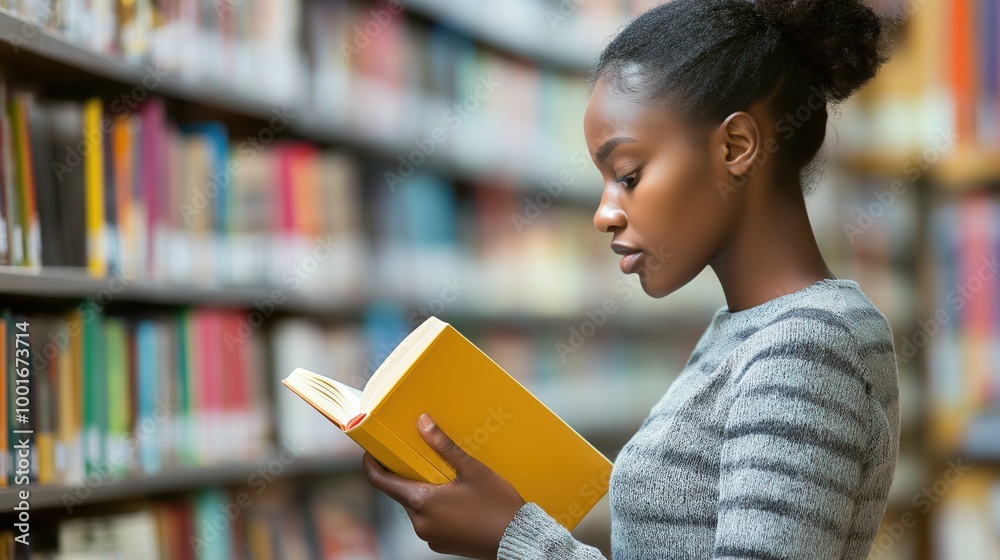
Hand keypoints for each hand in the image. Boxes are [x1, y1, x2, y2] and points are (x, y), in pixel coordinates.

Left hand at [363, 413, 526, 558]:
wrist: (518, 539)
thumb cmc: (497, 503)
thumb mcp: (472, 469)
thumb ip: (444, 446)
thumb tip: (422, 422)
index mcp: (423, 502)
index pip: (381, 483)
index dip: (371, 465)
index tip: (370, 451)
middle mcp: (420, 523)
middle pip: (401, 493)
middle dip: (406, 475)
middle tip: (417, 455)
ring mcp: (430, 537)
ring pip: (416, 508)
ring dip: (422, 491)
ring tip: (442, 476)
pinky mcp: (441, 544)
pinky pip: (429, 521)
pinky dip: (434, 507)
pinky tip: (454, 497)